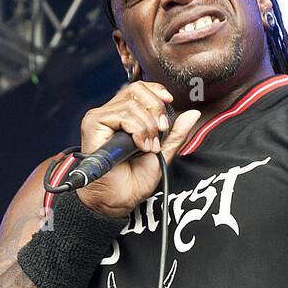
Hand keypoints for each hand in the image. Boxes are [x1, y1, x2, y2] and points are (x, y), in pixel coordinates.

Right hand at [77, 81, 200, 218]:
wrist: (120, 199)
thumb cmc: (135, 180)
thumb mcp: (163, 152)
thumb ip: (176, 133)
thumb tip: (193, 114)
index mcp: (124, 116)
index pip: (139, 88)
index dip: (156, 91)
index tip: (169, 102)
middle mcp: (111, 113)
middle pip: (136, 90)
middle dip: (155, 110)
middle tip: (160, 132)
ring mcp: (101, 117)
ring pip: (132, 104)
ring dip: (147, 127)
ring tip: (147, 147)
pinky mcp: (93, 124)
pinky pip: (123, 115)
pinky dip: (137, 131)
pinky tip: (139, 146)